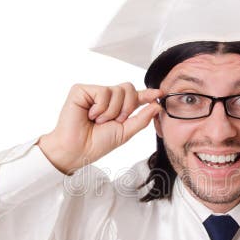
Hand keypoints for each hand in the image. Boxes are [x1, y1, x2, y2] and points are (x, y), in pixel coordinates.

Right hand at [38, 83, 162, 173]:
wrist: (78, 150)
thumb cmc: (97, 143)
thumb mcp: (125, 132)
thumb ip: (141, 119)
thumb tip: (156, 105)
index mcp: (117, 107)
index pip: (135, 96)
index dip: (148, 94)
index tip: (160, 93)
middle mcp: (106, 98)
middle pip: (129, 88)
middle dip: (127, 107)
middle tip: (116, 121)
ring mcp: (94, 93)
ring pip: (117, 90)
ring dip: (112, 111)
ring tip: (99, 121)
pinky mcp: (81, 90)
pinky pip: (103, 92)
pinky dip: (101, 108)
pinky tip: (90, 115)